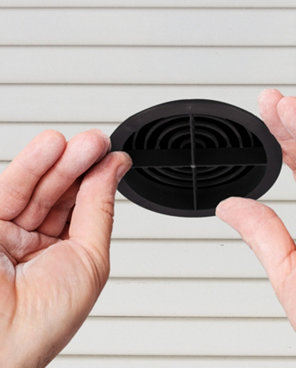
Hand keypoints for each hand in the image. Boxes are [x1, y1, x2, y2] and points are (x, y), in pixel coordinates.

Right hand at [0, 129, 131, 366]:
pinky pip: (12, 189)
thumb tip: (114, 171)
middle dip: (83, 165)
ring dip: (62, 161)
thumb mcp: (89, 258)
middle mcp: (35, 242)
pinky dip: (33, 166)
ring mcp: (8, 231)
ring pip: (38, 187)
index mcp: (64, 254)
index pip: (83, 207)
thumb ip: (98, 210)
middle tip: (99, 143)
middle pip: (62, 193)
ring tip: (85, 143)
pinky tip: (53, 147)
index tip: (112, 158)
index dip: (98, 181)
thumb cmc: (42, 322)